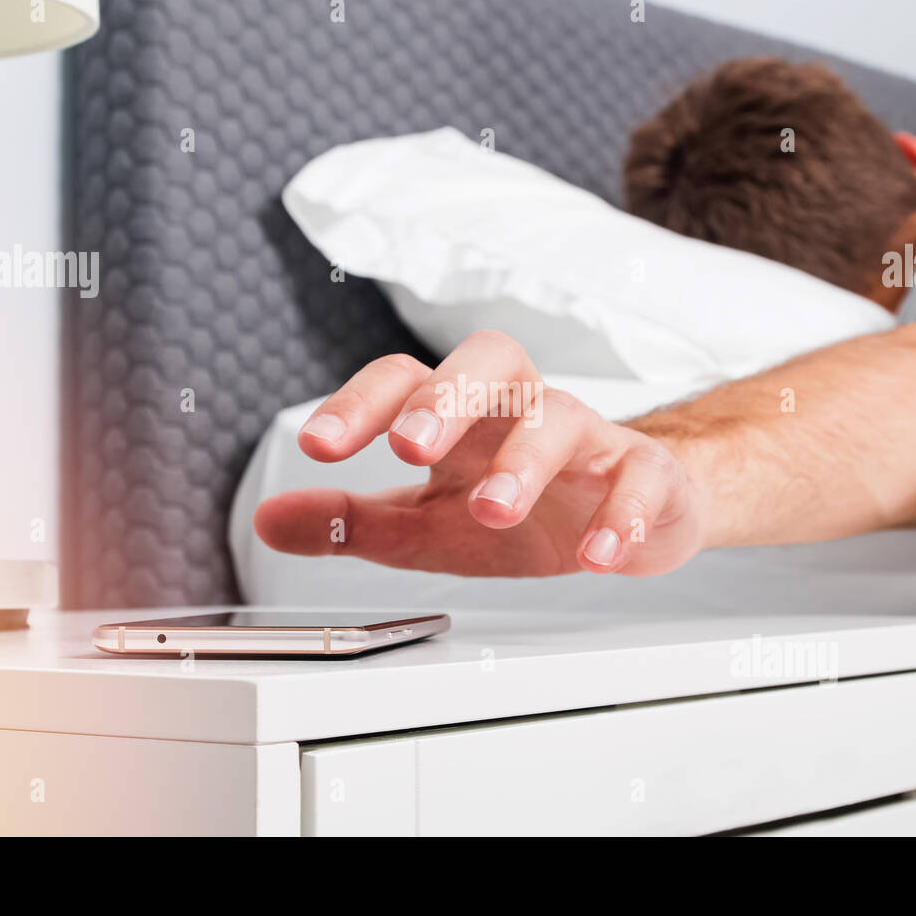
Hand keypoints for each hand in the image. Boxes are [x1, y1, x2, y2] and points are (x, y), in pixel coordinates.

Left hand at [254, 331, 704, 575]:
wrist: (631, 514)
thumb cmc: (525, 510)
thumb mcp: (426, 524)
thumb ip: (352, 521)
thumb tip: (270, 519)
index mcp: (464, 418)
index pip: (407, 381)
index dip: (360, 403)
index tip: (318, 442)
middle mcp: (522, 411)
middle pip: (490, 363)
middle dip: (447, 396)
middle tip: (409, 446)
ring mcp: (587, 439)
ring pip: (561, 418)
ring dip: (524, 460)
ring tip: (494, 508)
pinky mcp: (644, 474)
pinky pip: (639, 477)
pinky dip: (622, 513)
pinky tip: (597, 553)